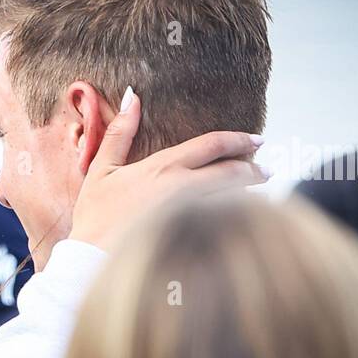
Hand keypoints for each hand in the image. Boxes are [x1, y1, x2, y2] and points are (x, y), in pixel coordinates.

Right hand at [69, 86, 266, 249]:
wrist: (91, 260)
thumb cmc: (94, 216)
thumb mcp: (102, 169)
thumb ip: (119, 133)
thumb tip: (131, 97)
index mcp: (163, 167)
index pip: (212, 145)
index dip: (239, 139)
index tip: (257, 140)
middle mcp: (181, 188)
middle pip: (231, 172)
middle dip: (253, 168)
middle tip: (266, 168)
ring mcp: (189, 216)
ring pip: (232, 198)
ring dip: (247, 193)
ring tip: (256, 191)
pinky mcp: (191, 238)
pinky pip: (222, 223)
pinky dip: (235, 217)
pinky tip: (240, 218)